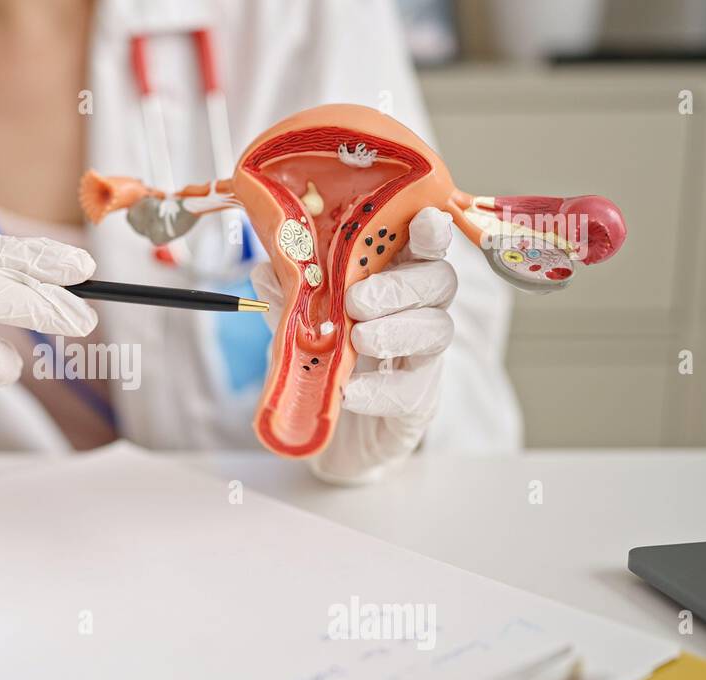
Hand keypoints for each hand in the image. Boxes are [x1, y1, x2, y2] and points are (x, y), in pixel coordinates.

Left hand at [251, 206, 456, 483]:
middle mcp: (418, 312)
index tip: (423, 218)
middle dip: (401, 286)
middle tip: (358, 300)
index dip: (428, 230)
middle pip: (439, 281)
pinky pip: (412, 389)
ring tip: (358, 341)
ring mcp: (424, 359)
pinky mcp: (418, 402)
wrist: (326, 435)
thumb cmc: (322, 366)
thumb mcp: (295, 327)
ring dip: (395, 331)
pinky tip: (351, 390)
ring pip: (437, 330)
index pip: (420, 246)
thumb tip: (265, 271)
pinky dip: (380, 388)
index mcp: (392, 280)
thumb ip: (287, 301)